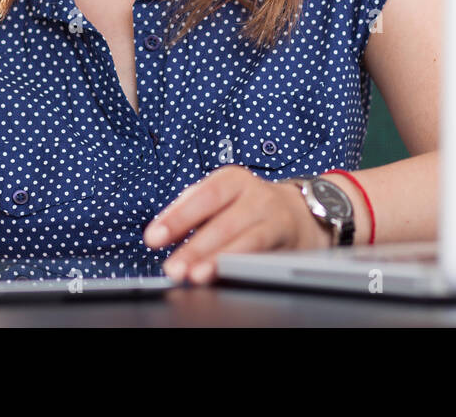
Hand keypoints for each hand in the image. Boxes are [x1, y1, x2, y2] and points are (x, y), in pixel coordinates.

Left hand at [142, 165, 330, 283]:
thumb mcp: (222, 198)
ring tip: (195, 275)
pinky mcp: (286, 237)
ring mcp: (272, 216)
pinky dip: (241, 263)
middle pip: (222, 221)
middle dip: (194, 247)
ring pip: (244, 239)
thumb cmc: (248, 206)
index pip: (202, 196)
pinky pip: (262, 251)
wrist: (301, 213)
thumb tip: (160, 230)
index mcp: (232, 179)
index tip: (153, 237)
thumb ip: (190, 209)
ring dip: (217, 259)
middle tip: (172, 267)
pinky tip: (224, 273)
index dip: (177, 217)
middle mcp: (254, 194)